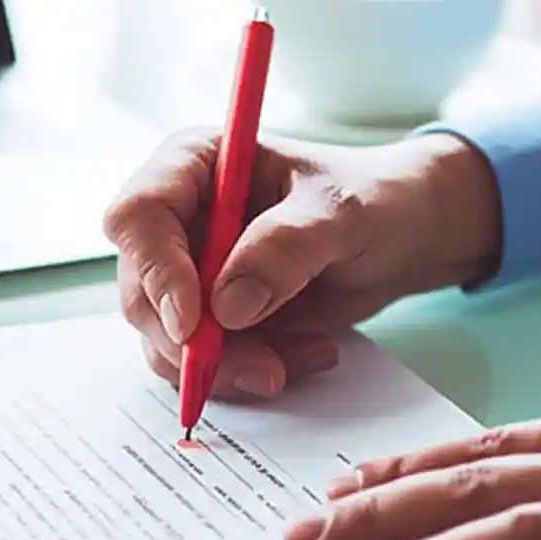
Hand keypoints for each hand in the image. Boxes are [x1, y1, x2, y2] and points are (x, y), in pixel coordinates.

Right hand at [103, 128, 500, 397]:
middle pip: (142, 291)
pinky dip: (246, 372)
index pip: (138, 218)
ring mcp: (188, 271)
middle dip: (196, 342)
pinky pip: (201, 362)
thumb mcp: (341, 213)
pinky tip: (302, 354)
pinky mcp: (208, 316)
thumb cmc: (373, 200)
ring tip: (298, 359)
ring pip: (166, 338)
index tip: (194, 323)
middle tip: (263, 366)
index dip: (156, 272)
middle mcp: (177, 218)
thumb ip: (286, 248)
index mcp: (193, 165)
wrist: (402, 236)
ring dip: (227, 365)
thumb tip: (226, 306)